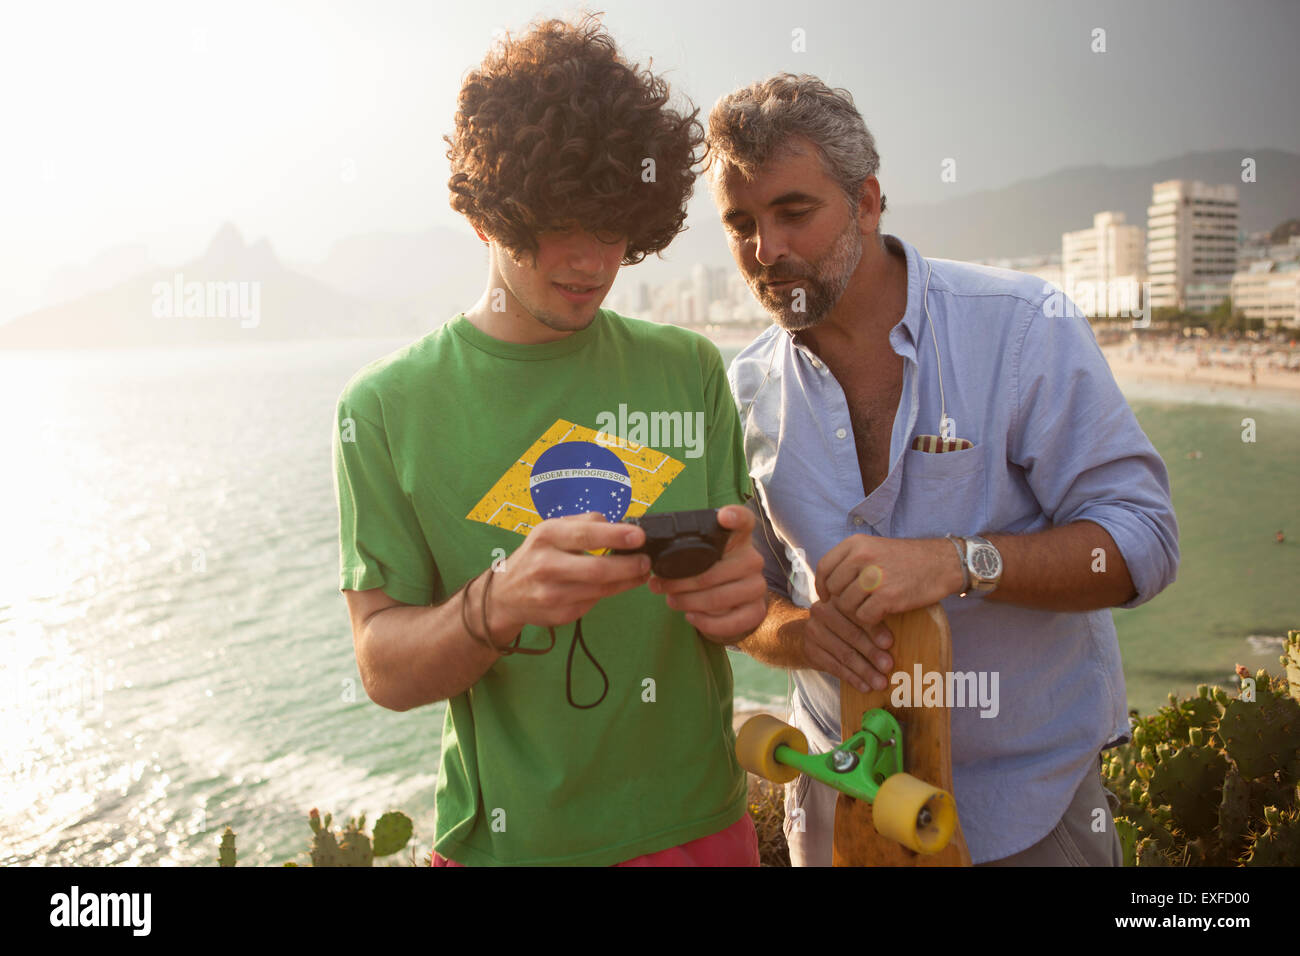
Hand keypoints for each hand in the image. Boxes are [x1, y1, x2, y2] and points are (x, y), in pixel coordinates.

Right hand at [487, 512, 651, 636]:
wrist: (505, 594)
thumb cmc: (536, 555)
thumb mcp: (551, 529)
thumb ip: (584, 523)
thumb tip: (618, 525)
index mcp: (546, 536)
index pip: (586, 535)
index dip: (616, 536)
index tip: (639, 536)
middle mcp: (546, 565)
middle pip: (597, 569)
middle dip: (628, 566)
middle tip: (645, 560)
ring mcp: (551, 594)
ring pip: (600, 590)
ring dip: (626, 581)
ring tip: (640, 572)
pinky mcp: (559, 614)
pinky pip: (593, 603)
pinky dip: (609, 593)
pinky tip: (617, 585)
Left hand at [647, 504, 766, 643]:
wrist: (736, 599)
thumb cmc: (712, 569)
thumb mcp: (704, 554)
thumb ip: (687, 549)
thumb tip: (653, 559)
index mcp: (739, 537)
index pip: (743, 521)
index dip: (734, 517)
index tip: (722, 516)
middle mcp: (753, 559)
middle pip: (714, 572)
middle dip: (681, 581)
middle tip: (659, 585)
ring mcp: (757, 586)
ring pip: (718, 598)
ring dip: (688, 602)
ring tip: (670, 600)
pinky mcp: (756, 611)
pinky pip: (730, 622)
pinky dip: (706, 622)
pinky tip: (691, 616)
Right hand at [801, 599, 895, 692]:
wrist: (813, 633)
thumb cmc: (846, 622)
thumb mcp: (855, 613)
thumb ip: (873, 618)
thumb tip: (901, 636)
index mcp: (838, 598)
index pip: (857, 613)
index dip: (874, 629)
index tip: (889, 643)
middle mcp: (822, 612)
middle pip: (851, 635)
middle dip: (872, 653)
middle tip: (888, 666)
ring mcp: (814, 631)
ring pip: (844, 654)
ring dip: (865, 671)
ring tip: (881, 683)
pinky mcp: (811, 651)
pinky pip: (835, 667)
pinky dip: (852, 678)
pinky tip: (865, 687)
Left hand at [815, 535, 963, 635]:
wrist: (942, 563)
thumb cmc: (906, 559)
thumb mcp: (874, 547)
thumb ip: (850, 560)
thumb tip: (825, 583)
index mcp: (856, 544)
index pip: (824, 567)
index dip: (821, 586)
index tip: (826, 597)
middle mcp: (862, 557)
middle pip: (833, 589)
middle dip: (842, 600)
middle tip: (857, 604)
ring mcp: (874, 577)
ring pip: (846, 605)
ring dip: (857, 612)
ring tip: (872, 607)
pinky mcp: (888, 597)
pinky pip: (864, 617)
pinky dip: (871, 620)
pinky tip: (882, 613)